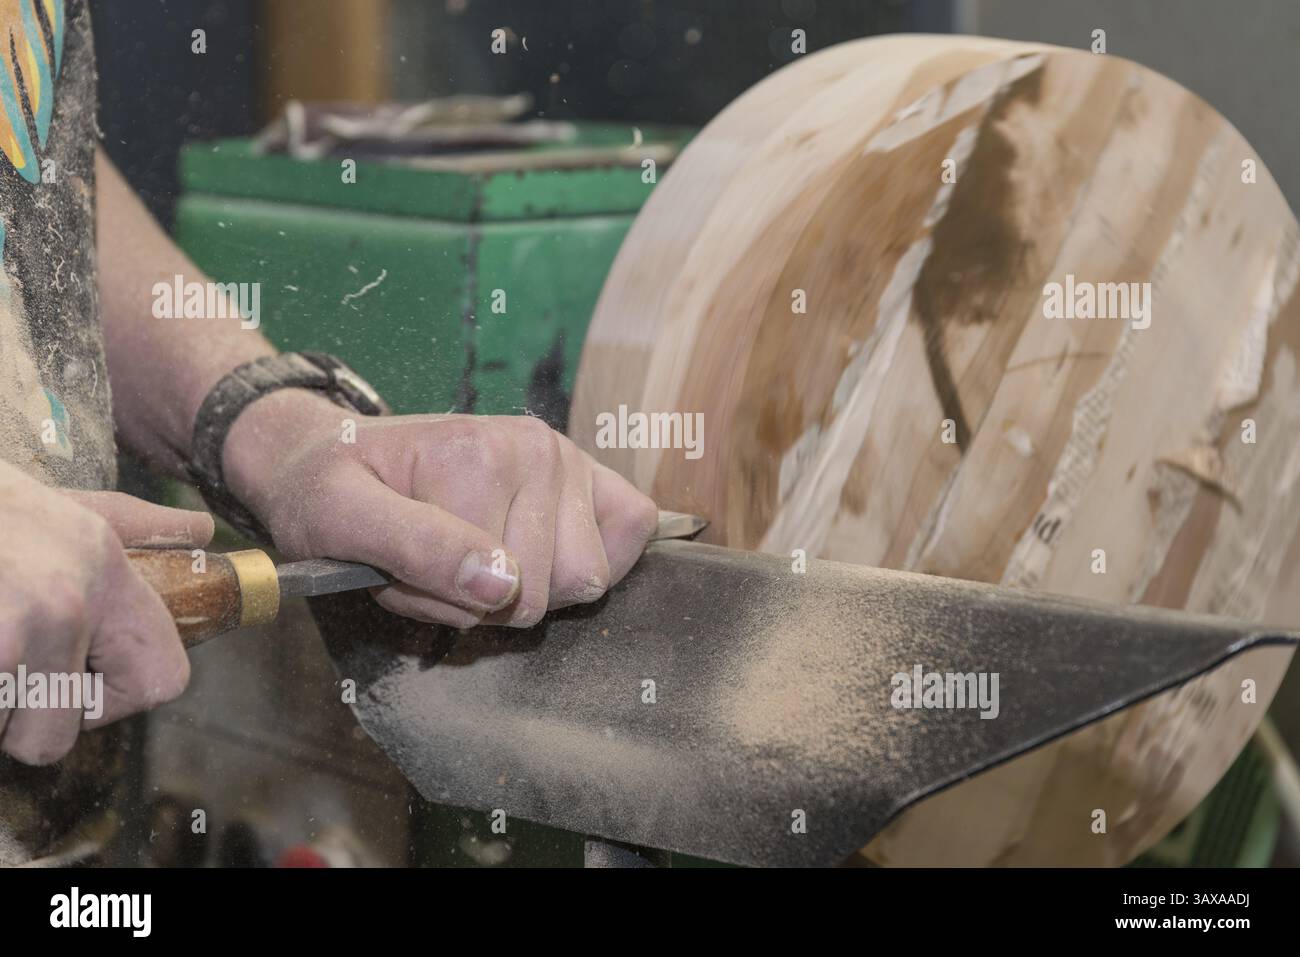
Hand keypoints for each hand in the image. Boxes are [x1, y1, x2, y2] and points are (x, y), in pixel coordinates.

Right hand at [0, 461, 212, 764]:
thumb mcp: (71, 505)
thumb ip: (139, 525)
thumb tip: (203, 528)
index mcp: (105, 570)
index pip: (160, 681)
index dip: (108, 703)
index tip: (68, 680)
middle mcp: (67, 604)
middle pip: (51, 739)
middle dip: (10, 721)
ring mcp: (11, 631)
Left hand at [225, 393, 659, 628]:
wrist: (329, 452)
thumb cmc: (331, 490)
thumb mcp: (340, 520)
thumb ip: (418, 549)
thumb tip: (503, 585)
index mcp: (482, 455)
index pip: (506, 597)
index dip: (451, 606)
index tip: (402, 572)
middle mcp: (538, 447)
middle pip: (549, 592)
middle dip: (484, 601)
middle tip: (433, 566)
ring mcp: (567, 457)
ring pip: (586, 578)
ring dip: (521, 587)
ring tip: (468, 556)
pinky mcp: (587, 471)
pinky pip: (632, 529)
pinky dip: (592, 556)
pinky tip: (538, 547)